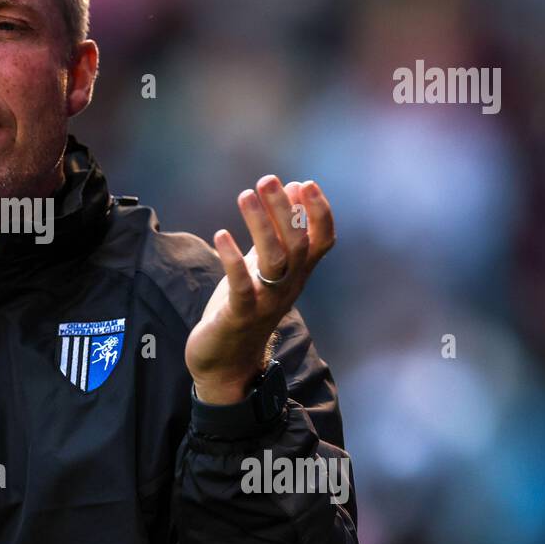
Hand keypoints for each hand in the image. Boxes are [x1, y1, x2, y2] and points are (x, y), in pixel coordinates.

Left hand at [185, 176, 334, 403]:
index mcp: (297, 274)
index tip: (306, 183)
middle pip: (298, 245)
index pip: (322, 241)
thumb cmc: (246, 307)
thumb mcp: (266, 266)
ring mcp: (266, 302)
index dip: (320, 213)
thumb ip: (280, 232)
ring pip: (275, 261)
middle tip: (267, 179)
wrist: (226, 363)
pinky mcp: (239, 316)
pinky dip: (233, 260)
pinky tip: (222, 235)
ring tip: (246, 195)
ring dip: (261, 225)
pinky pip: (242, 287)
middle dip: (285, 210)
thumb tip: (293, 188)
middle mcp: (288, 287)